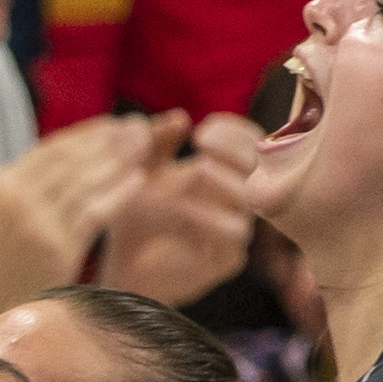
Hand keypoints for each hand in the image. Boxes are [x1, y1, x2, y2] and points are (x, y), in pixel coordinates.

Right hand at [0, 114, 163, 322]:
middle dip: (109, 139)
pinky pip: (95, 212)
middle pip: (73, 158)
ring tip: (146, 144)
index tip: (112, 124)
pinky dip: (119, 193)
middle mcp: (17, 196)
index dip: (86, 133)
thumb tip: (63, 170)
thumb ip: (25, 193)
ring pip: (87, 180)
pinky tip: (139, 180)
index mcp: (0, 184)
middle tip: (139, 127)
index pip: (51, 148)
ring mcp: (37, 221)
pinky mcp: (56, 248)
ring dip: (120, 158)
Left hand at [101, 111, 257, 304]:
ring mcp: (237, 234)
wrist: (122, 264)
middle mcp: (240, 204)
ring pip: (251, 203)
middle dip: (234, 150)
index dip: (235, 133)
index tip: (205, 126)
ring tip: (199, 167)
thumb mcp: (142, 169)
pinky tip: (186, 207)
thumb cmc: (135, 214)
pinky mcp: (225, 262)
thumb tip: (181, 117)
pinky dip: (209, 217)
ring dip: (226, 180)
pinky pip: (231, 236)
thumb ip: (157, 142)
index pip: (253, 147)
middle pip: (261, 170)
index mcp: (229, 177)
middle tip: (203, 140)